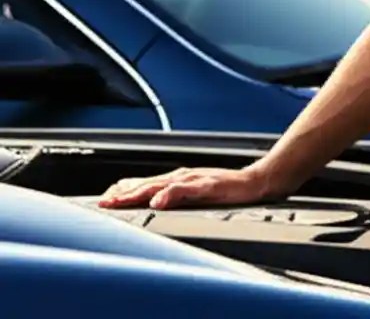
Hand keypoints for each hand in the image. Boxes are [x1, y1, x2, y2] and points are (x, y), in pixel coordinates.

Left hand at [97, 166, 276, 209]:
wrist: (256, 182)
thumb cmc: (228, 188)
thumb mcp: (196, 193)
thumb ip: (175, 197)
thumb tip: (153, 204)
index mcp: (177, 180)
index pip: (143, 184)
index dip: (122, 192)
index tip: (103, 200)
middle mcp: (181, 176)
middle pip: (146, 184)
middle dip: (123, 194)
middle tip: (103, 203)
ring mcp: (193, 180)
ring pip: (160, 185)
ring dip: (138, 192)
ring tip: (121, 200)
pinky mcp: (207, 185)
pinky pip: (185, 190)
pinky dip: (169, 194)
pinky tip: (158, 201)